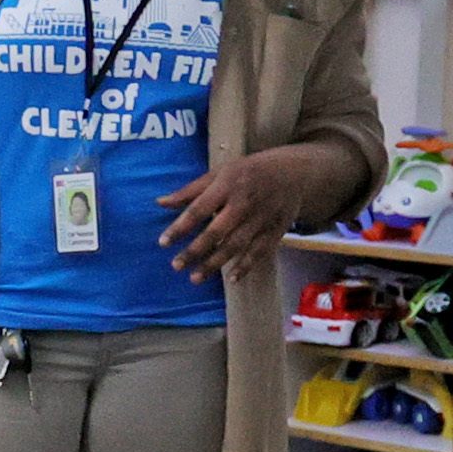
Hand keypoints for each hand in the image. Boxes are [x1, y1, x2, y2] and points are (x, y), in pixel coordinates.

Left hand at [155, 148, 325, 281]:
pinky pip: (260, 251)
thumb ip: (190, 191)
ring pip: (236, 245)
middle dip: (196, 250)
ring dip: (215, 263)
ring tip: (195, 278)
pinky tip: (232, 278)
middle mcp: (244, 203)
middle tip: (176, 266)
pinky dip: (247, 265)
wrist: (293, 173)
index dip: (181, 226)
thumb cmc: (246, 173)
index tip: (163, 243)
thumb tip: (160, 203)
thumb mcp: (218, 173)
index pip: (199, 209)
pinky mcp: (276, 230)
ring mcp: (261, 218)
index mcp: (227, 186)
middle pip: (217, 231)